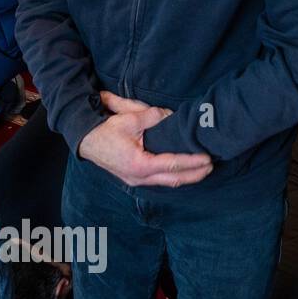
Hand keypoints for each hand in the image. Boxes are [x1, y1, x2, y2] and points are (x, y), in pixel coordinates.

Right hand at [78, 100, 212, 187]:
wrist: (85, 141)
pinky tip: (183, 171)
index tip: (207, 157)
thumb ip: (153, 116)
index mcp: (139, 164)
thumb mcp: (129, 118)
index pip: (173, 164)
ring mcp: (136, 180)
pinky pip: (159, 180)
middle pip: (174, 179)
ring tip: (202, 170)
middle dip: (195, 174)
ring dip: (186, 177)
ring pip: (167, 182)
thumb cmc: (105, 130)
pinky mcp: (134, 178)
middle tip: (212, 166)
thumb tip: (171, 116)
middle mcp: (139, 177)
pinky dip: (174, 176)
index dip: (192, 162)